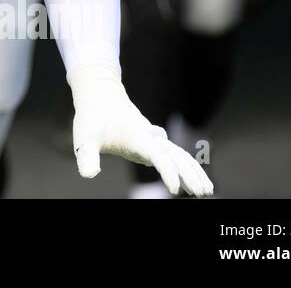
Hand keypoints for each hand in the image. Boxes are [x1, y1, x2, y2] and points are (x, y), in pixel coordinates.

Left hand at [70, 63, 213, 196]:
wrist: (100, 96)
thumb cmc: (92, 118)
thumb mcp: (84, 138)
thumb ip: (87, 157)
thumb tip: (89, 175)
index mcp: (137, 137)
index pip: (158, 156)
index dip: (168, 172)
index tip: (175, 190)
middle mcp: (150, 138)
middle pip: (177, 156)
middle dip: (191, 175)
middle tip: (202, 194)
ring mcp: (154, 139)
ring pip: (181, 155)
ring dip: (195, 171)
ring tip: (207, 192)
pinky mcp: (153, 142)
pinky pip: (176, 155)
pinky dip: (188, 167)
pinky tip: (193, 182)